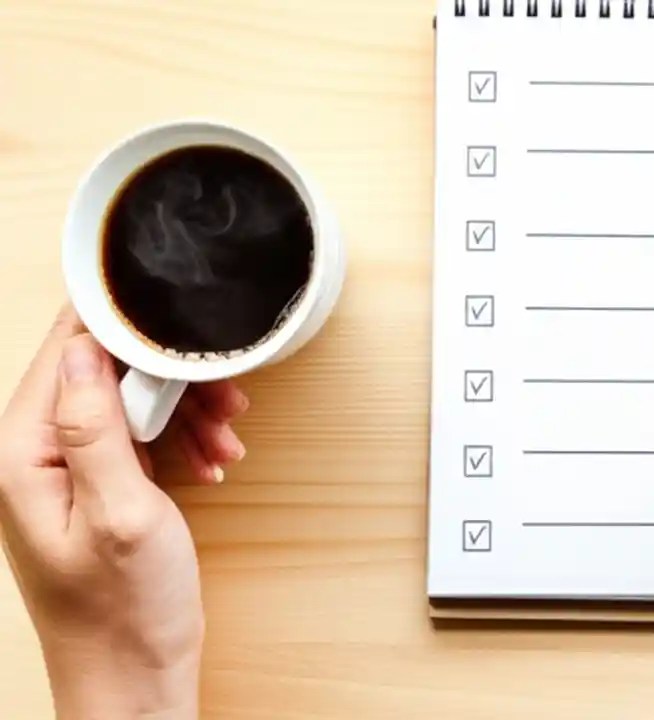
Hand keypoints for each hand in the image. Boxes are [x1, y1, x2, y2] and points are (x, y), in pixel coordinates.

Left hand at [0, 307, 247, 719]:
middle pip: (103, 369)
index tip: (185, 333)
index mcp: (23, 453)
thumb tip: (83, 350)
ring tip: (224, 445)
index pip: (66, 350)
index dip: (130, 329)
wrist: (131, 676)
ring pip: (128, 398)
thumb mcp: (121, 512)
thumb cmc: (124, 613)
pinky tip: (210, 464)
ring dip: (185, 412)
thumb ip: (94, 427)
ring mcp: (63, 467)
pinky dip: (181, 440)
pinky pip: (137, 434)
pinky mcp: (93, 483)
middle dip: (171, 377)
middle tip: (224, 404)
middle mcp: (33, 452)